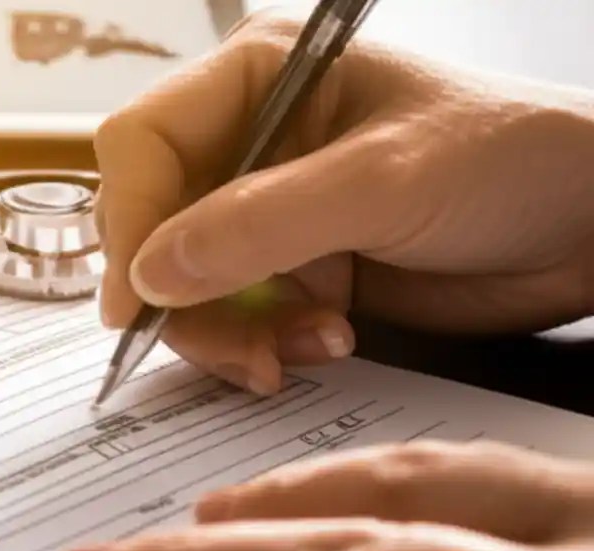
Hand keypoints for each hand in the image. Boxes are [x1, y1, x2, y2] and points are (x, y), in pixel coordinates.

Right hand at [93, 12, 593, 395]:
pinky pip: (232, 316)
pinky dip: (264, 344)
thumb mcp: (382, 183)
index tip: (137, 301)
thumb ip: (259, 225)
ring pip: (184, 284)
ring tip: (306, 345)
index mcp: (256, 78)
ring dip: (232, 332)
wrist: (589, 229)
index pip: (142, 143)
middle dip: (187, 297)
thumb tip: (149, 274)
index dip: (128, 220)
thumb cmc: (509, 163)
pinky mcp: (290, 266)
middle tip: (244, 348)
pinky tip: (326, 341)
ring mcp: (266, 209)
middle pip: (152, 225)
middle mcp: (247, 141)